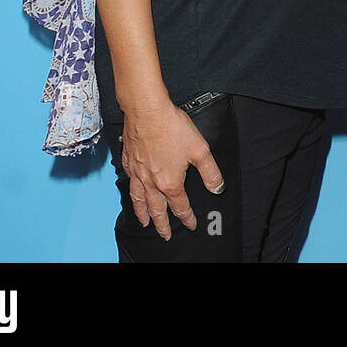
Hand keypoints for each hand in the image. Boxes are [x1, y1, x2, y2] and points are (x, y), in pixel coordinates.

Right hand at [119, 98, 224, 240]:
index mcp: (170, 182)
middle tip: (164, 235)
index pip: (180, 206)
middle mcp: (151, 182)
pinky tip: (132, 192)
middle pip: (157, 209)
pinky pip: (129, 183)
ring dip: (143, 214)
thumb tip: (218, 188)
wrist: (146, 111)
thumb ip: (210, 172)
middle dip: (162, 224)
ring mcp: (137, 172)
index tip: (191, 224)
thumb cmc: (172, 128)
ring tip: (145, 223)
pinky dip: (131, 194)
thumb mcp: (200, 150)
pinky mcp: (128, 161)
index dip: (187, 217)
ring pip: (139, 200)